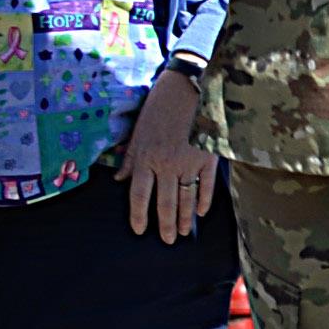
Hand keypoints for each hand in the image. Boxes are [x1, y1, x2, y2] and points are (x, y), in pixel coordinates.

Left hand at [123, 64, 219, 242]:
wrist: (189, 87)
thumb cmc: (160, 107)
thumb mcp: (138, 130)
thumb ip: (130, 157)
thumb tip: (121, 178)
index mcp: (146, 158)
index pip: (140, 195)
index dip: (139, 215)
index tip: (139, 230)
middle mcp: (166, 165)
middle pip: (165, 202)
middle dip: (166, 224)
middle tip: (167, 241)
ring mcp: (189, 163)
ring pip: (186, 198)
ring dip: (185, 218)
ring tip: (184, 232)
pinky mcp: (208, 158)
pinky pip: (206, 185)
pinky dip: (204, 200)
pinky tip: (202, 212)